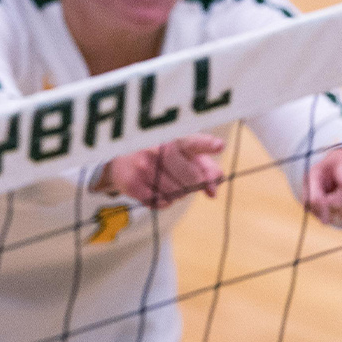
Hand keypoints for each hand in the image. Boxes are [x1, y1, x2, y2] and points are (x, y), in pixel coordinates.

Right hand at [97, 134, 225, 207]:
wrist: (122, 162)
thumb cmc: (162, 158)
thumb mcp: (185, 156)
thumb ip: (205, 169)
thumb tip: (213, 192)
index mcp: (174, 139)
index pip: (192, 142)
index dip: (207, 144)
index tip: (220, 145)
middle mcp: (158, 149)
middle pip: (192, 179)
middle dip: (193, 184)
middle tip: (185, 180)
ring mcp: (144, 166)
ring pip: (177, 193)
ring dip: (178, 194)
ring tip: (167, 183)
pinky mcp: (134, 183)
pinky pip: (161, 202)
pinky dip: (164, 201)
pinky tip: (157, 191)